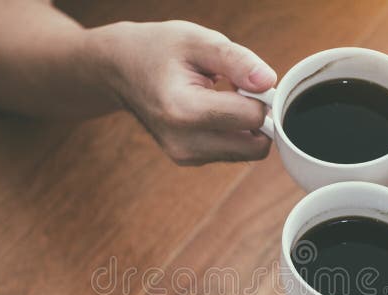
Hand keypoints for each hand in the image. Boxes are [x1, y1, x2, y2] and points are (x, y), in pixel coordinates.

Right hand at [88, 20, 275, 164]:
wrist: (119, 70)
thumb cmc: (157, 49)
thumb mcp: (197, 40)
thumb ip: (236, 60)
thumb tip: (269, 82)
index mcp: (184, 111)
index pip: (252, 117)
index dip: (261, 95)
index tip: (246, 77)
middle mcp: (184, 142)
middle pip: (254, 147)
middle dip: (258, 117)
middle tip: (238, 89)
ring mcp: (185, 156)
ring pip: (246, 153)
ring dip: (245, 127)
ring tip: (220, 96)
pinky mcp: (188, 160)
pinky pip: (231, 153)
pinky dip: (232, 133)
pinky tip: (212, 110)